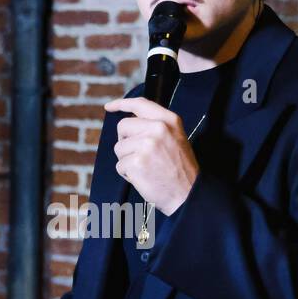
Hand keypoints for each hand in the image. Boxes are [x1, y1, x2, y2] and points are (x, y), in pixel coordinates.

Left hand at [103, 97, 199, 214]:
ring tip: (146, 168)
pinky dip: (127, 174)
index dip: (121, 104)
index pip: (140, 104)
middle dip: (125, 140)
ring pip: (119, 148)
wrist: (188, 194)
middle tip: (140, 154)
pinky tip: (144, 178)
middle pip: (123, 126)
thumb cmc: (180, 169)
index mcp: (169, 120)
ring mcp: (146, 145)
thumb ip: (156, 126)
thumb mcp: (175, 138)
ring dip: (127, 160)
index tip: (109, 107)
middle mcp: (158, 128)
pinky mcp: (136, 162)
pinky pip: (120, 165)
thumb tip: (129, 122)